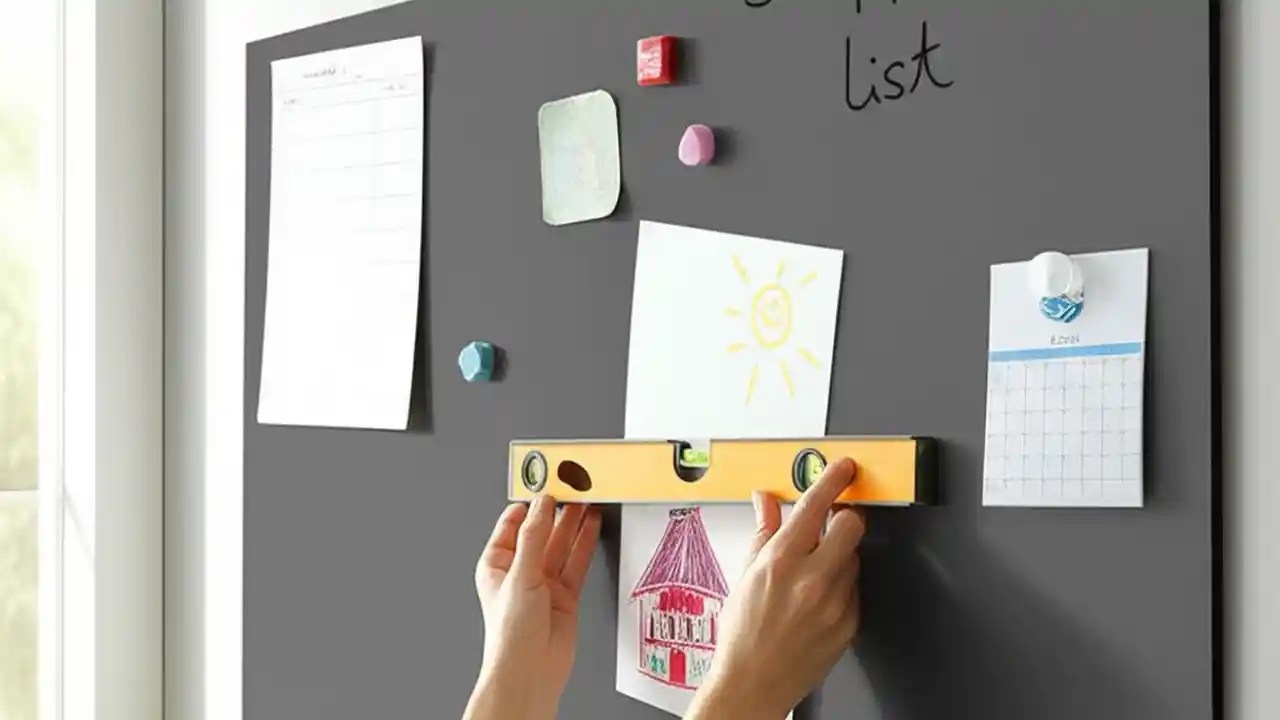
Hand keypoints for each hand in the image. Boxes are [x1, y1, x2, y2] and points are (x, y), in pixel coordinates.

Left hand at [463, 497, 601, 719]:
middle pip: (541, 532)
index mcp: (497, 564)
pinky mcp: (565, 595)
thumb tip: (542, 505)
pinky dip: (585, 543)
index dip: (530, 503)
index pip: (513, 524)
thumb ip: (534, 538)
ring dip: (573, 523)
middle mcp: (520, 572)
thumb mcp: (520, 576)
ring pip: (561, 544)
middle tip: (572, 487)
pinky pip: (576, 562)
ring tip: (587, 499)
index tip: (546, 483)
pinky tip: (592, 526)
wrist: (530, 671)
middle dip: (555, 510)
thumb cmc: (510, 635)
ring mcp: (543, 583)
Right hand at [687, 458, 866, 719]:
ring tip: (812, 575)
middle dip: (843, 519)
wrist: (753, 684)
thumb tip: (766, 501)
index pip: (816, 505)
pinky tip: (817, 600)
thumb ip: (762, 532)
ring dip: (838, 556)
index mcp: (780, 561)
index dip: (833, 480)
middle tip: (830, 524)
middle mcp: (811, 580)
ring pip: (853, 558)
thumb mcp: (744, 575)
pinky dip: (840, 587)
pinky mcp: (849, 624)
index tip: (844, 468)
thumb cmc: (742, 636)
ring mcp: (834, 603)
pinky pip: (854, 589)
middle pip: (852, 525)